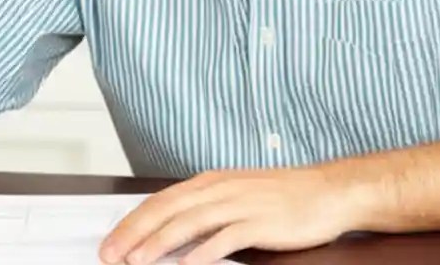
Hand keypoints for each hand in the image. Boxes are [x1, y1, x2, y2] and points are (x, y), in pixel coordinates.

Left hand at [99, 168, 361, 264]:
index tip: (111, 241)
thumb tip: (171, 230)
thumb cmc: (283, 196)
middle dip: (135, 233)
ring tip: (137, 260)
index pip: (160, 201)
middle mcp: (220, 189)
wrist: (328, 191)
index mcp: (210, 182)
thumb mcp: (235, 195)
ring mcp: (239, 204)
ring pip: (189, 222)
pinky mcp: (259, 221)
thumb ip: (204, 209)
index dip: (132, 222)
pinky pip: (224, 238)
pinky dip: (202, 252)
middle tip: (112, 254)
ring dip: (159, 242)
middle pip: (167, 210)